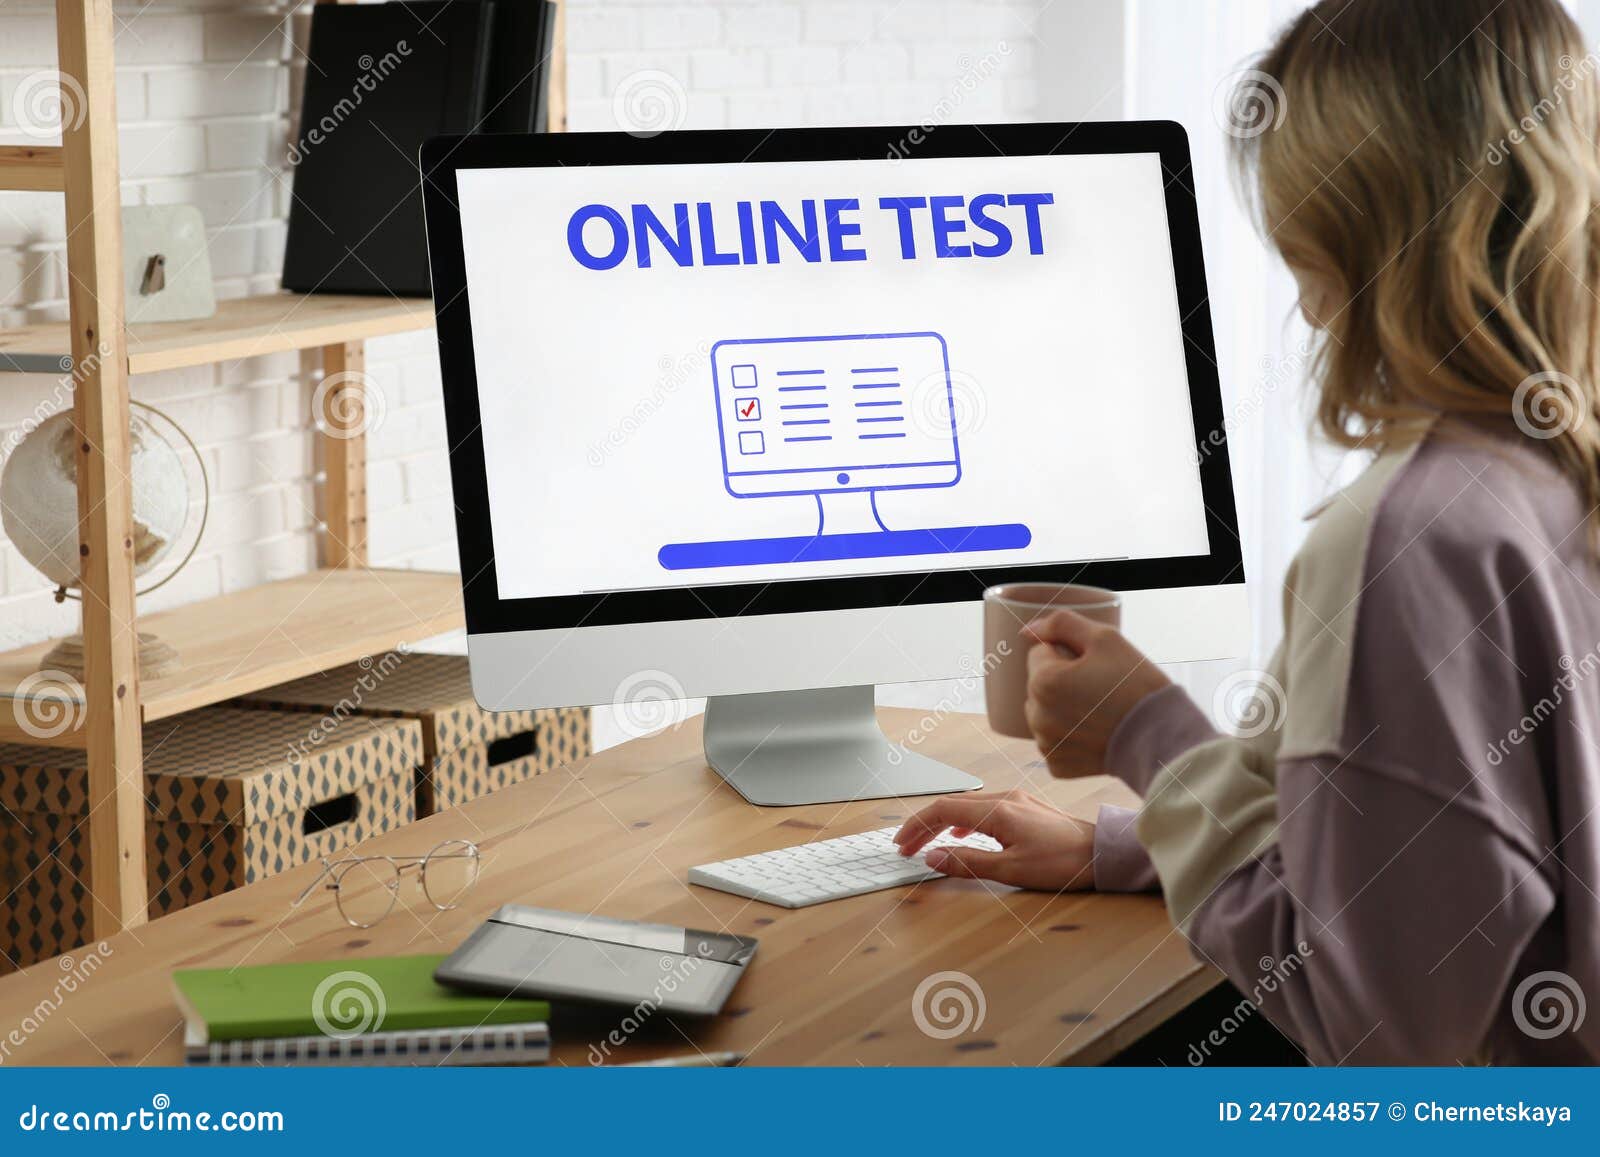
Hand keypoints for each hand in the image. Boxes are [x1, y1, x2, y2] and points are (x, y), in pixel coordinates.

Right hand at [891, 789, 1095, 890]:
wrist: (1102, 854)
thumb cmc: (1062, 864)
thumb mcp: (1010, 869)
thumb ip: (967, 862)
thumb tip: (932, 858)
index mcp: (998, 810)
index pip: (943, 810)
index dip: (917, 826)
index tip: (902, 844)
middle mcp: (1005, 798)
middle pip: (951, 805)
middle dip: (924, 825)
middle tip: (906, 846)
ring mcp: (1016, 800)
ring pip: (966, 806)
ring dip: (942, 823)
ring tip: (928, 843)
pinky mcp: (1025, 807)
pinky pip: (984, 808)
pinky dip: (963, 820)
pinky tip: (961, 833)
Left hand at [1025, 609, 1169, 778]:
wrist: (1162, 738)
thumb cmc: (1135, 684)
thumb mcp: (1104, 638)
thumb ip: (1061, 624)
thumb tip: (1028, 631)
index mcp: (1042, 682)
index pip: (1040, 652)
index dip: (1069, 654)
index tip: (1094, 667)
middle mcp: (1036, 716)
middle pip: (1040, 683)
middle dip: (1063, 680)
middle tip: (1101, 689)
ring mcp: (1046, 744)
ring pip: (1045, 712)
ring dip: (1063, 708)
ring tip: (1100, 712)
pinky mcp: (1058, 765)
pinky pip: (1055, 739)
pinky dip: (1071, 735)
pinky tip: (1096, 733)